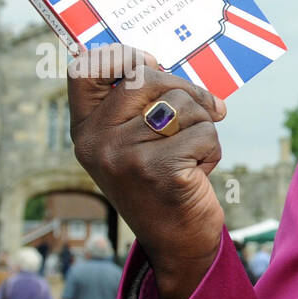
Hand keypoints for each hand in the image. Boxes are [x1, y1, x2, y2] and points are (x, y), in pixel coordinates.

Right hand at [67, 45, 227, 298]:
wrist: (176, 244)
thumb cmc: (163, 182)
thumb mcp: (137, 142)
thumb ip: (142, 105)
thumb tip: (172, 65)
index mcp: (85, 129)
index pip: (86, 68)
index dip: (123, 54)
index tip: (152, 60)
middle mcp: (97, 141)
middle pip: (150, 77)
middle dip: (188, 92)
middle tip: (205, 111)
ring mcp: (125, 156)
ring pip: (185, 106)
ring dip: (204, 127)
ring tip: (193, 154)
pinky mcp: (160, 171)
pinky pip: (204, 134)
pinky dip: (212, 151)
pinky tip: (198, 173)